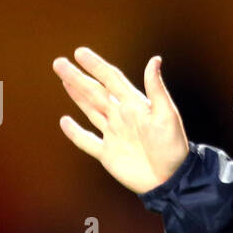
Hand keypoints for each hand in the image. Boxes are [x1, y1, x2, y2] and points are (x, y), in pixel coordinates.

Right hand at [53, 46, 189, 194]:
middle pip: (95, 92)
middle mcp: (122, 117)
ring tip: (63, 80)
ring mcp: (114, 135)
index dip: (96, 66)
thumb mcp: (167, 115)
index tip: (80, 53)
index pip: (112, 80)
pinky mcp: (108, 154)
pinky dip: (76, 133)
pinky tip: (65, 122)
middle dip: (77, 78)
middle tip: (59, 63)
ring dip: (76, 95)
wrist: (171, 180)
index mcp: (135, 105)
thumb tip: (155, 60)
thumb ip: (157, 89)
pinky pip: (87, 141)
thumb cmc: (173, 147)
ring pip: (90, 110)